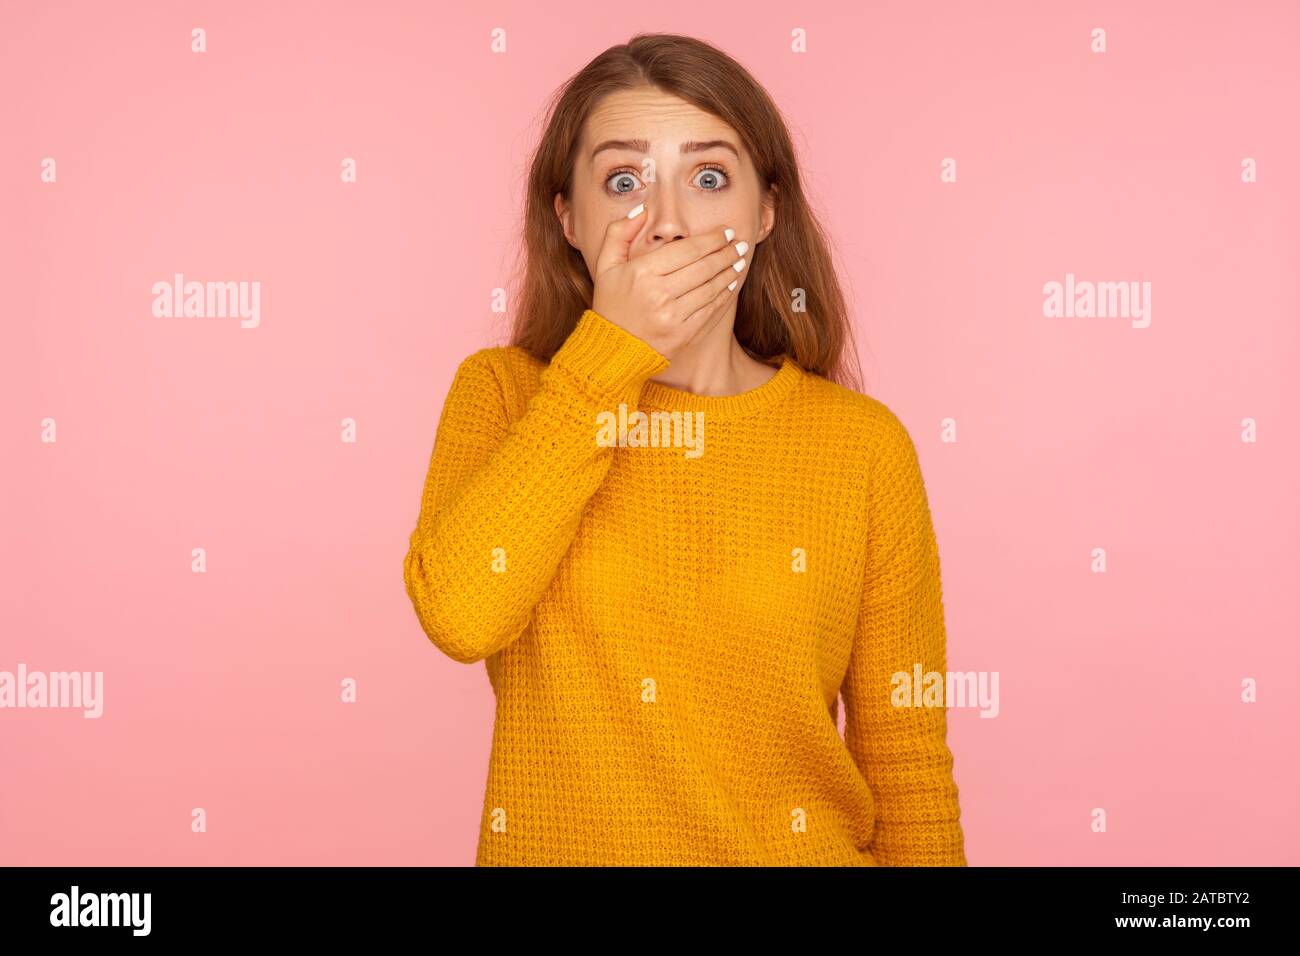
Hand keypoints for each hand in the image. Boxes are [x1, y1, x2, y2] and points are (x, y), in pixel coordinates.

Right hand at [590, 205, 748, 360]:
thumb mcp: (605, 266)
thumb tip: (641, 211)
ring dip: (729, 272)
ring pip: (711, 288)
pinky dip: (724, 295)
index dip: (712, 239)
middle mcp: (658, 294)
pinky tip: (731, 284)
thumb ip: (618, 233)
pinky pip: (710, 310)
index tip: (726, 232)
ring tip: (739, 261)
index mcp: (641, 272)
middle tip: (740, 244)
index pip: (687, 249)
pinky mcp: (682, 335)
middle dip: (726, 253)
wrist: (612, 351)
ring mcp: (672, 317)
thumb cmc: (610, 304)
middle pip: (704, 267)